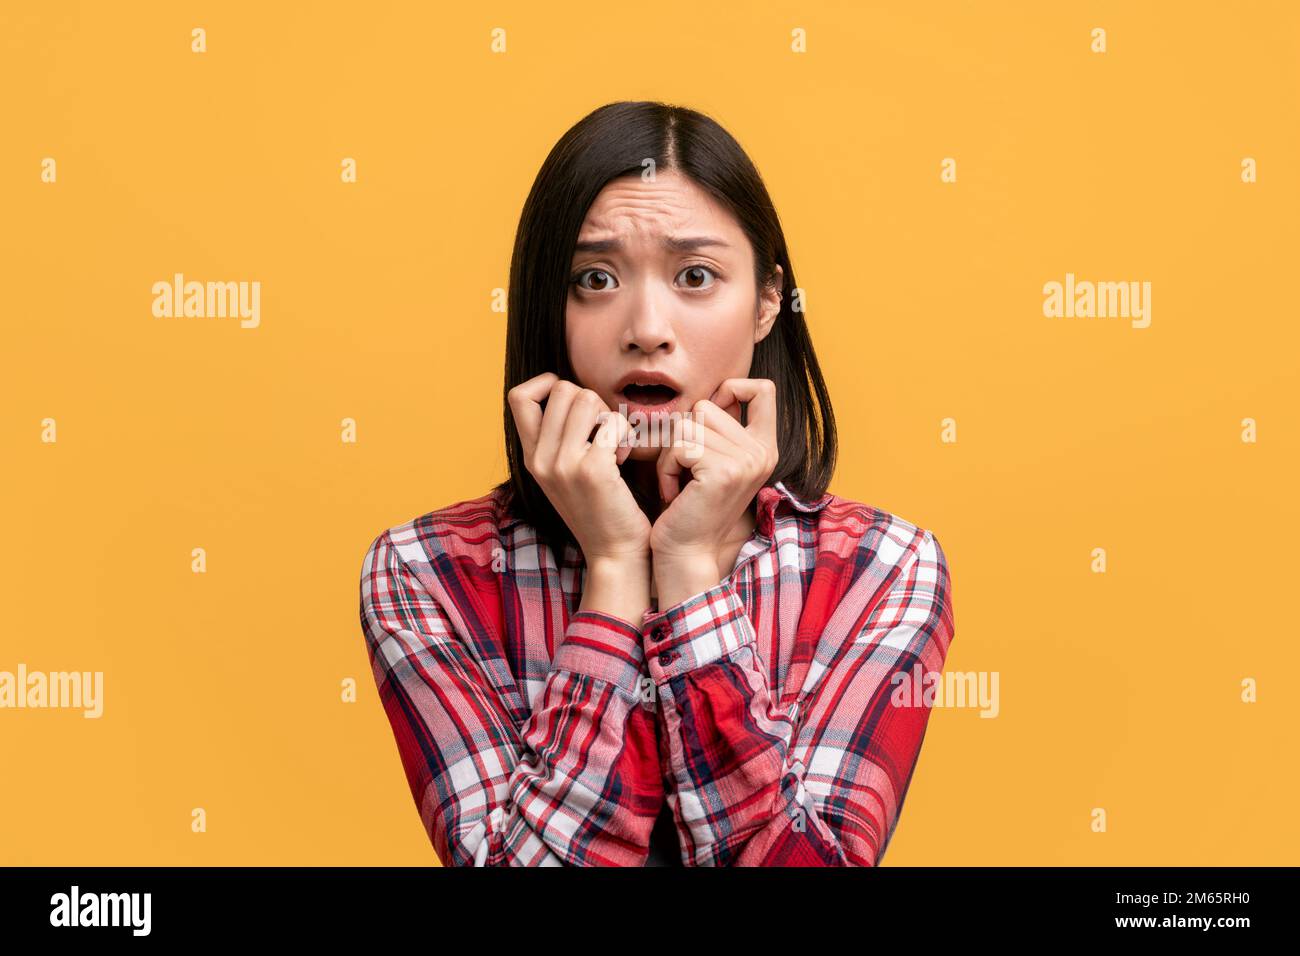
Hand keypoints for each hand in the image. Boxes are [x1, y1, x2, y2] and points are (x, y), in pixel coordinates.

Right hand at [508, 373, 651, 621]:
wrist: (615, 554)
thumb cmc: (600, 510)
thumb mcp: (564, 474)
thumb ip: (558, 439)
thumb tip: (570, 393)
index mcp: (531, 458)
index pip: (519, 396)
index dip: (547, 384)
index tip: (573, 404)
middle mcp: (541, 460)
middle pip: (561, 389)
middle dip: (590, 401)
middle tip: (602, 433)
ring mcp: (564, 465)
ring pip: (586, 398)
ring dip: (609, 416)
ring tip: (614, 446)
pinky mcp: (593, 470)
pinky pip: (612, 422)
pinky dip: (625, 433)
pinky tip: (625, 457)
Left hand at [650, 379, 778, 606]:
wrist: (685, 552)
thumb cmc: (690, 505)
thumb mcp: (712, 461)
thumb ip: (720, 428)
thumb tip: (714, 391)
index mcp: (765, 447)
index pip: (764, 389)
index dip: (731, 388)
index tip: (707, 418)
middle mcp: (762, 452)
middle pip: (706, 406)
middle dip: (683, 436)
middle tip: (686, 472)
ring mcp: (746, 461)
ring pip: (688, 425)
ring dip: (671, 455)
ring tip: (680, 483)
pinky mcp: (723, 471)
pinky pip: (679, 446)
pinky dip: (666, 469)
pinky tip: (675, 493)